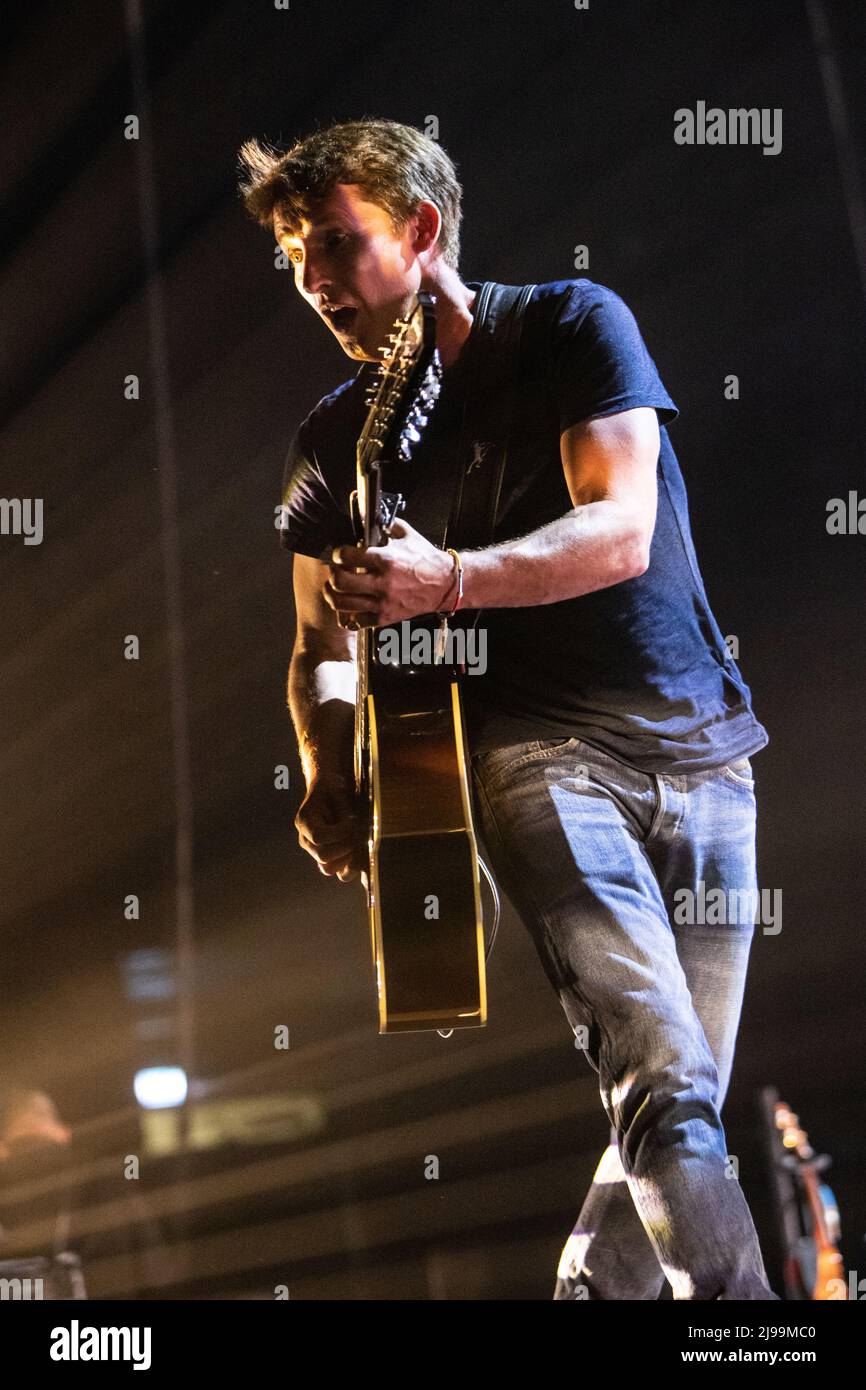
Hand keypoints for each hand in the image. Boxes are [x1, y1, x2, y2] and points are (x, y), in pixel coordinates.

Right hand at [294, 771, 363, 882]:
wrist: (331, 792)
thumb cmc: (335, 791)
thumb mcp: (339, 794)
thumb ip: (345, 813)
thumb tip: (356, 831)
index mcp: (304, 822)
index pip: (319, 837)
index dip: (340, 833)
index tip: (353, 822)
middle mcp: (305, 840)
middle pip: (323, 856)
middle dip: (346, 846)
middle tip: (358, 834)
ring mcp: (314, 852)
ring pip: (327, 868)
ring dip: (347, 858)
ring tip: (357, 843)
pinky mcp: (326, 859)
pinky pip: (335, 872)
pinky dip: (348, 866)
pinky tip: (358, 853)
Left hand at [322, 519, 456, 627]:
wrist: (445, 584)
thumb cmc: (426, 560)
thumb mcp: (407, 535)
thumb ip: (386, 524)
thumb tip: (367, 514)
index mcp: (387, 560)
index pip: (348, 556)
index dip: (339, 553)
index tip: (340, 553)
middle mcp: (383, 583)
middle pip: (340, 581)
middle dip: (332, 573)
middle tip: (334, 570)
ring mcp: (383, 603)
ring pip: (342, 604)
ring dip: (332, 594)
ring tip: (333, 588)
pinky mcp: (385, 618)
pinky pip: (356, 621)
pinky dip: (348, 614)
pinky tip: (349, 605)